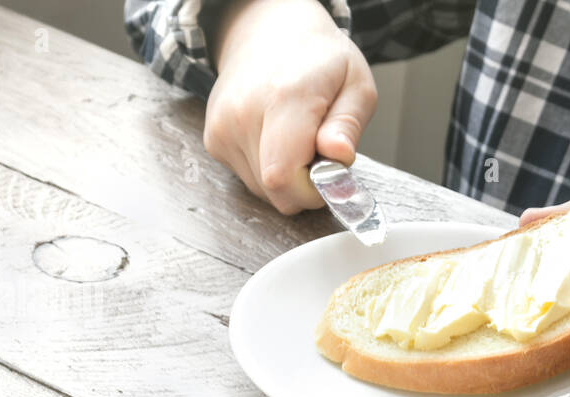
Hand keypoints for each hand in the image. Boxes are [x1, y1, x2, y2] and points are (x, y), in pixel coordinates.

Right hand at [204, 0, 376, 213]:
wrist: (267, 31)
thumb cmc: (319, 59)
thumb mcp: (356, 84)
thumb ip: (348, 125)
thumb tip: (338, 156)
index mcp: (284, 98)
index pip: (283, 177)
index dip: (312, 192)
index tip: (331, 173)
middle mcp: (243, 114)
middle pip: (275, 191)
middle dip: (304, 187)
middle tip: (320, 154)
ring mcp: (222, 128)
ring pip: (262, 191)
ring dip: (287, 179)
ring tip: (298, 140)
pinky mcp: (213, 140)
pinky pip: (249, 180)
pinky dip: (268, 170)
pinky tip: (276, 139)